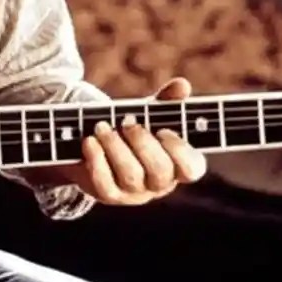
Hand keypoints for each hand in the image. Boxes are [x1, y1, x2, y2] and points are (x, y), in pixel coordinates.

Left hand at [44, 77, 206, 205]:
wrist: (95, 146)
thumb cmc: (131, 131)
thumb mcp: (149, 114)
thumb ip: (167, 102)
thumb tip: (182, 86)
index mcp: (176, 165)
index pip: (191, 169)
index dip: (179, 150)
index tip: (163, 130)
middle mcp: (159, 184)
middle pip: (159, 172)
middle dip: (142, 143)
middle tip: (127, 121)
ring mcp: (134, 193)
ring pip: (131, 176)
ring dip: (116, 147)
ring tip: (101, 126)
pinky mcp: (109, 195)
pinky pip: (105, 185)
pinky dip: (97, 160)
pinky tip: (90, 141)